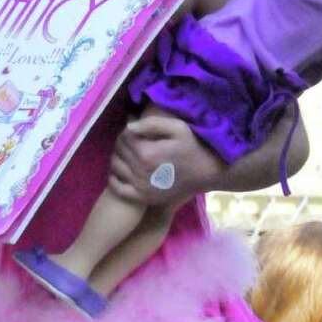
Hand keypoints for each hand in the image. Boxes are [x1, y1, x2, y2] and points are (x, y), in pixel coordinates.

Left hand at [108, 115, 225, 207]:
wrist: (207, 173)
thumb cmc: (193, 147)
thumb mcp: (178, 128)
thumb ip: (152, 124)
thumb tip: (129, 126)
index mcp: (147, 153)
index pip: (124, 137)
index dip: (127, 129)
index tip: (136, 129)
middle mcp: (140, 171)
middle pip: (119, 150)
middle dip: (123, 142)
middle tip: (134, 140)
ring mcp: (140, 187)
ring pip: (115, 166)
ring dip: (119, 156)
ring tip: (130, 153)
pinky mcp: (142, 198)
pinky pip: (118, 188)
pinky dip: (114, 178)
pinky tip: (123, 171)